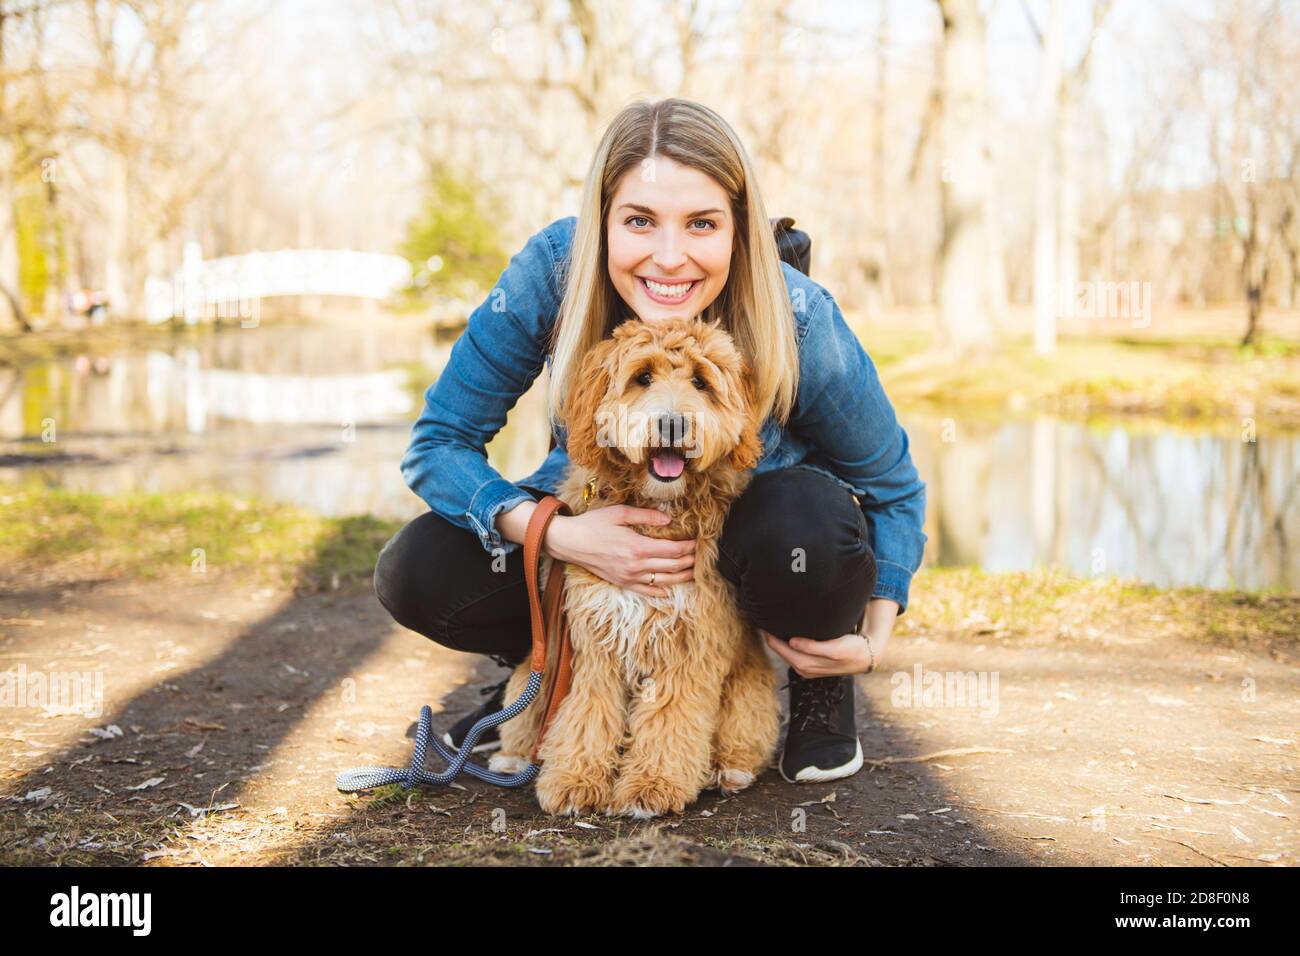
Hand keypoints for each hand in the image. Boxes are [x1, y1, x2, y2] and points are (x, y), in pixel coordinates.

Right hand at [545, 505, 695, 598]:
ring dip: (682, 577)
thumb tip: (668, 520)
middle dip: (690, 561)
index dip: (690, 547)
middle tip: (702, 555)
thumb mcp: (620, 513)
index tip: (698, 541)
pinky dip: (661, 592)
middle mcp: (636, 565)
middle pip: (673, 566)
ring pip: (664, 581)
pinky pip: (646, 591)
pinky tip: (670, 590)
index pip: (674, 550)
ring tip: (694, 571)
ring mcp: (629, 577)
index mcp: (638, 547)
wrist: (570, 542)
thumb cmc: (594, 524)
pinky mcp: (622, 583)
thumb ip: (646, 516)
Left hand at [762, 627, 889, 677]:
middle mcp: (804, 669)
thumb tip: (792, 642)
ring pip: (785, 654)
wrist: (865, 658)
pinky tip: (784, 636)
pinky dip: (785, 646)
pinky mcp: (811, 667)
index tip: (763, 621)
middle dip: (770, 637)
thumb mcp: (835, 648)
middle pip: (779, 651)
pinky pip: (792, 655)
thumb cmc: (851, 649)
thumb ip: (813, 647)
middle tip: (761, 619)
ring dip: (776, 642)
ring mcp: (807, 669)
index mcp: (807, 664)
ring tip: (769, 626)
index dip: (770, 635)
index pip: (780, 648)